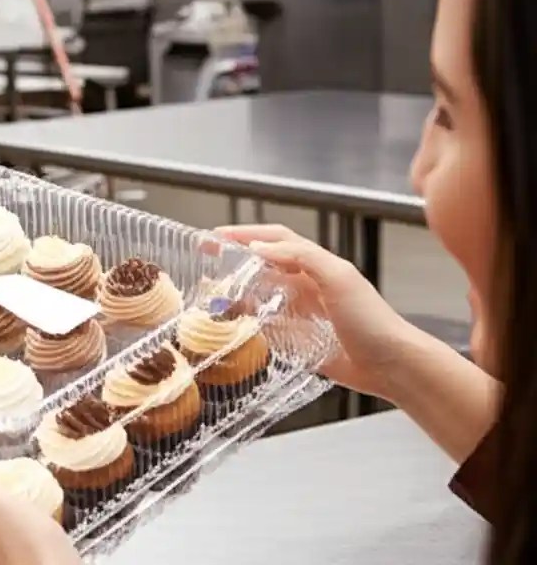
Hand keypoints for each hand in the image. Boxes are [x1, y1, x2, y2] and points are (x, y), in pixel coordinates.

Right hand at [215, 224, 427, 399]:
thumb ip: (301, 258)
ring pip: (262, 293)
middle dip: (235, 258)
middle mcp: (307, 284)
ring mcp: (302, 311)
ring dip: (237, 289)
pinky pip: (266, 324)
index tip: (215, 237)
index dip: (245, 234)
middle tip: (206, 261)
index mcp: (317, 264)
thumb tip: (259, 249)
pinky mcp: (299, 338)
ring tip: (212, 291)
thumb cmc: (370, 320)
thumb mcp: (339, 278)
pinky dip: (248, 320)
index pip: (275, 239)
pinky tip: (234, 323)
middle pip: (264, 264)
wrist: (392, 365)